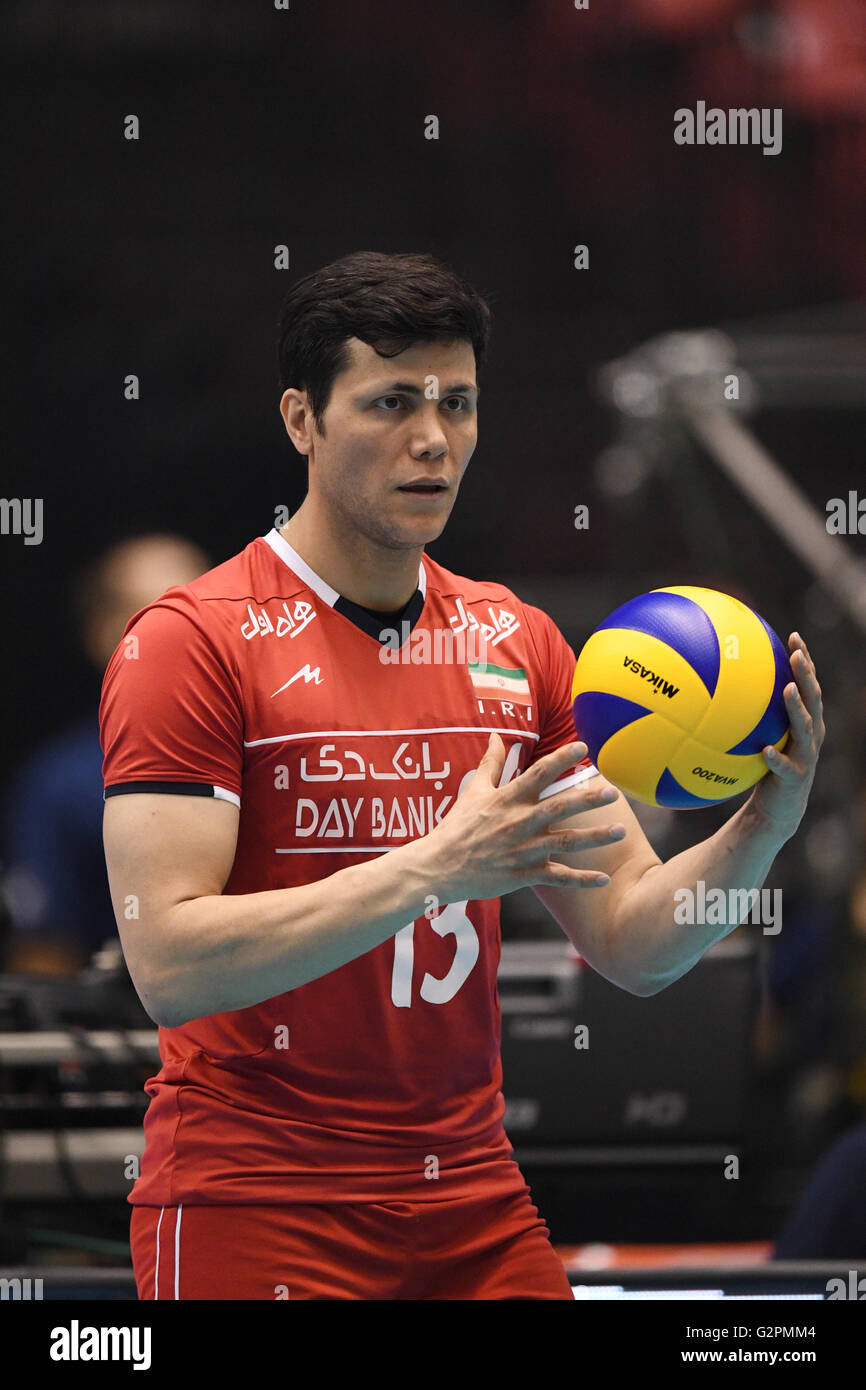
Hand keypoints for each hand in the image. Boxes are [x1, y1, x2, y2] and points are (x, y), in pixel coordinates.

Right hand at [423, 732, 624, 900]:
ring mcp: (522, 850)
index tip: (583, 747)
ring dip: (595, 837)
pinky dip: (581, 880)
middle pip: (560, 808)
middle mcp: (518, 823)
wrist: (439, 866)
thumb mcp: (472, 791)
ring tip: (621, 831)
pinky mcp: (523, 874)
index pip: (538, 773)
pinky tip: (605, 879)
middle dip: (589, 799)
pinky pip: (557, 877)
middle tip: (614, 792)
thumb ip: (489, 763)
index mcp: (507, 799)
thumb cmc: (455, 827)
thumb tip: (495, 735)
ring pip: (566, 843)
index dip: (561, 759)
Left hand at [748, 632, 824, 841]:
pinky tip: (764, 750)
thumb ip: (747, 712)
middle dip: (806, 675)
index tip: (794, 636)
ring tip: (787, 690)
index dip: (805, 660)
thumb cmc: (763, 765)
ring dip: (797, 708)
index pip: (808, 684)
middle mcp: (811, 734)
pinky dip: (775, 758)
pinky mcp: (795, 779)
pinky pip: (785, 767)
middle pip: (813, 699)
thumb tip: (715, 683)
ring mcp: (805, 756)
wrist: (777, 809)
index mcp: (805, 721)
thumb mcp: (756, 735)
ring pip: (806, 728)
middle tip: (797, 654)